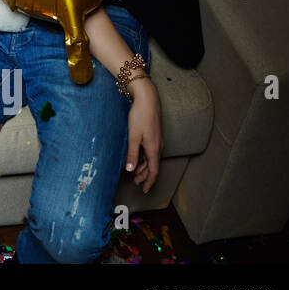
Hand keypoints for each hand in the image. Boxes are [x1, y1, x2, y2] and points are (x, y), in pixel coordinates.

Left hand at [124, 77, 162, 193]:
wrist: (148, 99)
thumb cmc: (140, 116)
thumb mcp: (133, 136)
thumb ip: (132, 154)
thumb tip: (130, 170)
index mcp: (154, 149)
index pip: (154, 171)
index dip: (149, 182)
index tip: (144, 190)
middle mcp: (158, 147)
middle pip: (153, 166)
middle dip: (145, 176)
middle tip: (136, 183)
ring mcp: (158, 141)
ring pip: (152, 159)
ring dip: (144, 167)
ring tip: (134, 172)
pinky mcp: (155, 135)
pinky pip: (151, 151)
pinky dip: (145, 158)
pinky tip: (137, 157)